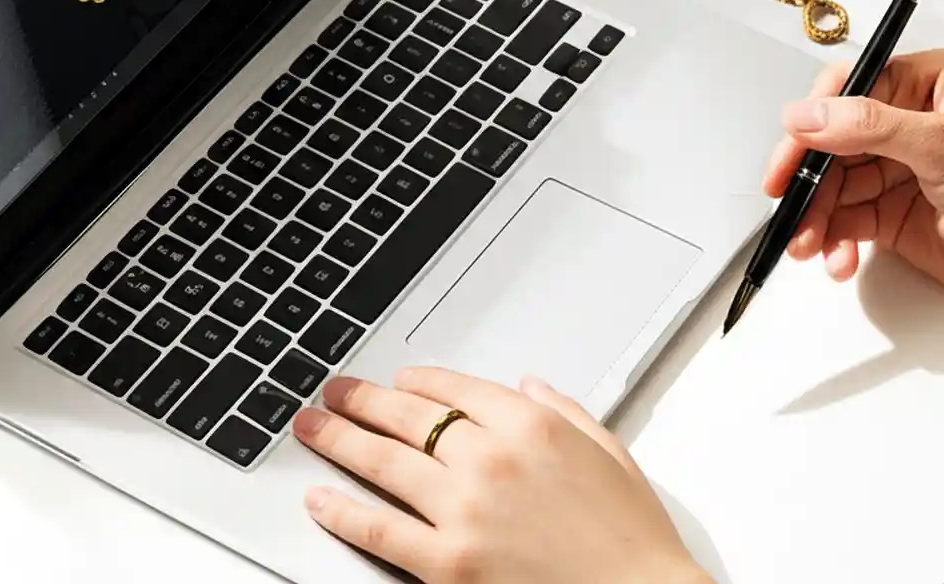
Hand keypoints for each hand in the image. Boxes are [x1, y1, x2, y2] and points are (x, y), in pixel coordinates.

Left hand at [292, 369, 710, 583]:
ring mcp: (465, 511)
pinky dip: (342, 512)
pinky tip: (319, 499)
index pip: (456, 389)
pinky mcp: (448, 563)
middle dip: (363, 400)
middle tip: (335, 391)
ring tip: (312, 426)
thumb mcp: (610, 453)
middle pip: (409, 417)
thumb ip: (565, 412)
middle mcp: (492, 458)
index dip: (417, 381)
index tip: (399, 381)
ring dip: (339, 439)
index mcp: (533, 426)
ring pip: (383, 462)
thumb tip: (530, 387)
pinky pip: (379, 530)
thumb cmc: (631, 538)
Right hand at [764, 48, 943, 297]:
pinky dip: (835, 243)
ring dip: (816, 220)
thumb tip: (805, 115)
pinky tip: (839, 260)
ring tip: (809, 247)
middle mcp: (902, 122)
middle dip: (808, 183)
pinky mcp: (889, 214)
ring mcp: (894, 170)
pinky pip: (845, 224)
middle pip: (829, 145)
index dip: (812, 122)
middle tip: (789, 209)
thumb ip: (870, 126)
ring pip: (831, 189)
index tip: (792, 155)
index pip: (846, 91)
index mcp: (920, 83)